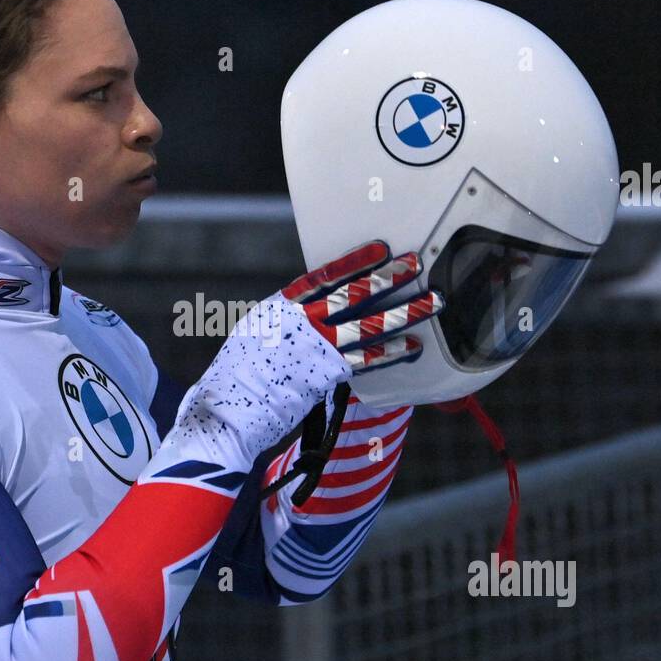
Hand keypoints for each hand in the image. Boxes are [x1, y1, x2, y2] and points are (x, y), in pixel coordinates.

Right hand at [166, 240, 440, 468]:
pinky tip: (412, 346)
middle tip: (415, 263)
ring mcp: (314, 348)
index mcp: (279, 307)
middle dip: (387, 278)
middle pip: (351, 294)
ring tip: (433, 301)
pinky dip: (389, 353)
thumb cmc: (236, 379)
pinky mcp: (325, 375)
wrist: (226, 411)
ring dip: (404, 313)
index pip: (322, 276)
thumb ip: (287, 325)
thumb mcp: (256, 337)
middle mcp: (299, 322)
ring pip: (368, 325)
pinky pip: (365, 361)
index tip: (379, 249)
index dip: (354, 262)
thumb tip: (313, 319)